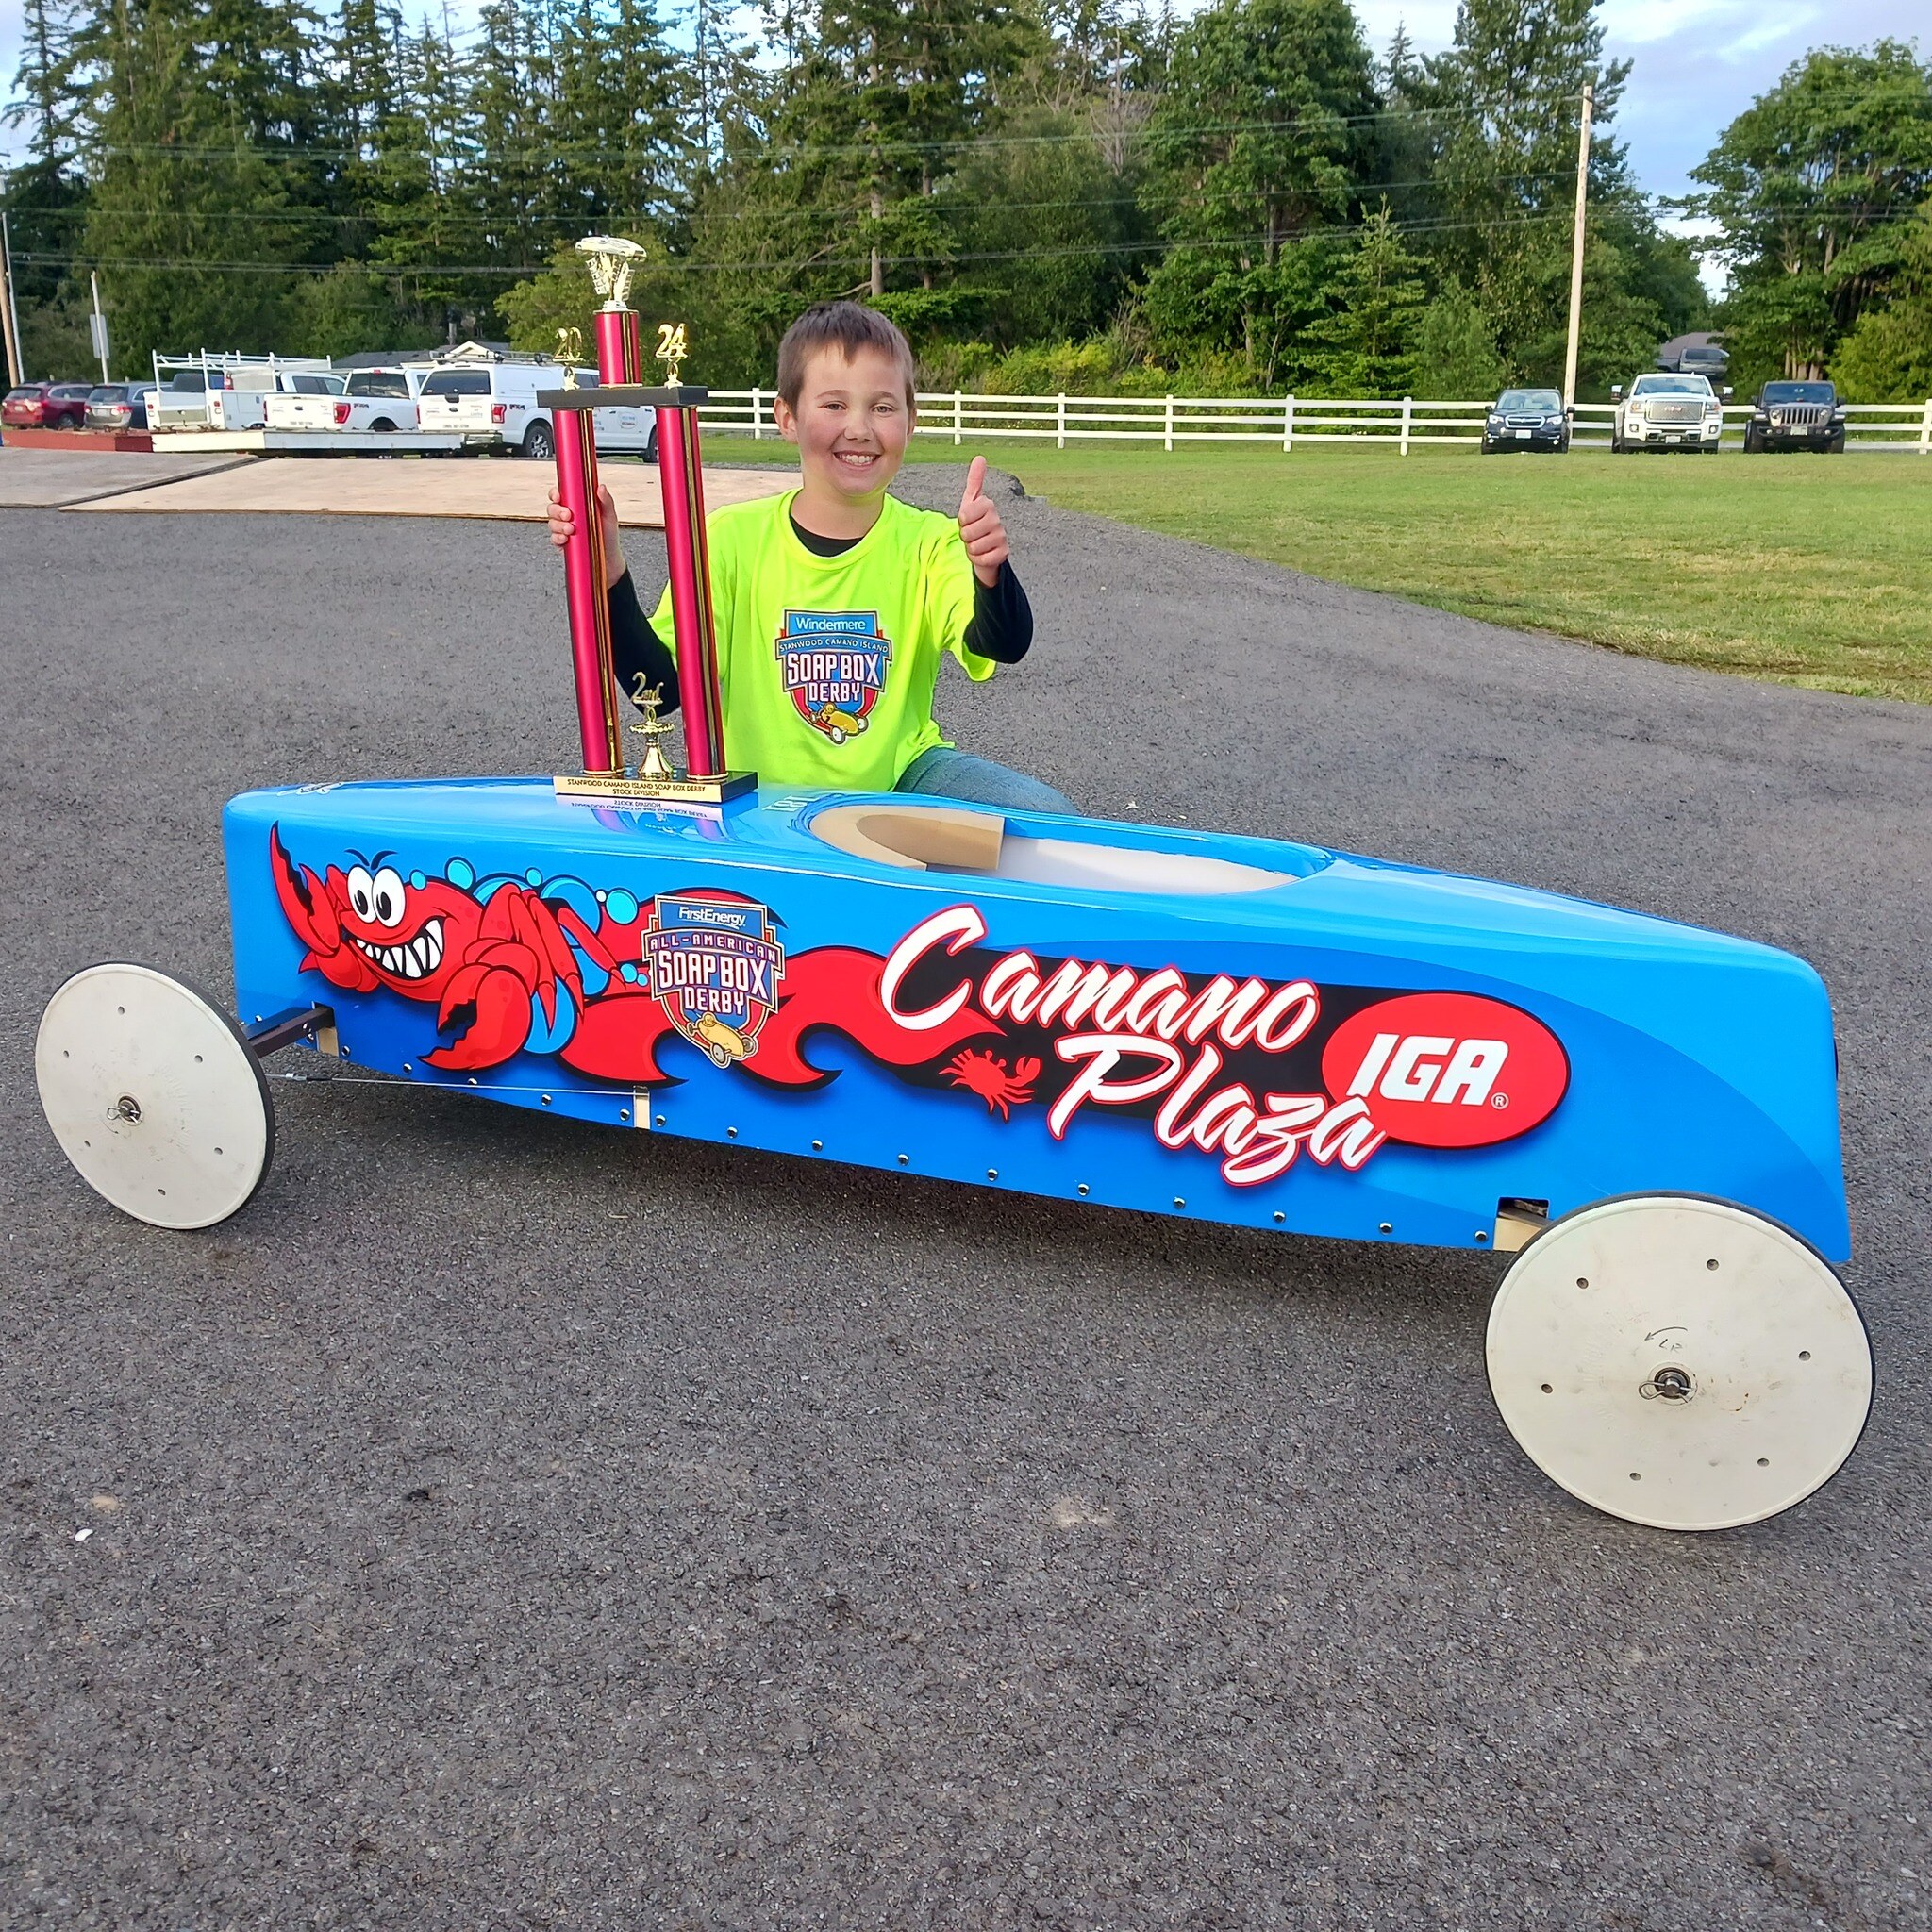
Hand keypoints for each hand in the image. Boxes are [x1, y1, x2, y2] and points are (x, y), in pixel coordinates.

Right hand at [546, 480, 625, 588]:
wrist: (609, 559)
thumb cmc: (609, 536)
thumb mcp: (610, 516)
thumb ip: (606, 501)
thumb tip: (601, 487)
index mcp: (577, 506)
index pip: (561, 495)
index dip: (556, 494)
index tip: (559, 496)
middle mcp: (568, 517)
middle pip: (552, 508)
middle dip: (557, 511)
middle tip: (568, 515)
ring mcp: (564, 530)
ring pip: (552, 523)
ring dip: (558, 525)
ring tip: (571, 529)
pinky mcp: (562, 543)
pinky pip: (554, 538)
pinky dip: (558, 538)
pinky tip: (566, 539)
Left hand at [956, 455, 1006, 587]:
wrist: (984, 547)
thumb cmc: (975, 523)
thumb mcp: (971, 501)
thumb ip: (974, 480)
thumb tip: (980, 457)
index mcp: (988, 505)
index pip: (964, 515)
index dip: (961, 521)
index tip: (967, 520)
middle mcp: (997, 520)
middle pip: (967, 532)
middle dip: (965, 536)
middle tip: (971, 534)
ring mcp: (1001, 537)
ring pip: (973, 547)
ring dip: (971, 548)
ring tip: (977, 543)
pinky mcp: (1003, 554)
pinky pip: (982, 559)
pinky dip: (978, 559)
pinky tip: (983, 553)